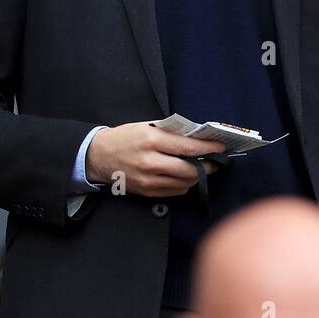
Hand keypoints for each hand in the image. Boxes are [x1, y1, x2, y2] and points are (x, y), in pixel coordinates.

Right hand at [86, 122, 225, 196]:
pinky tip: (186, 176)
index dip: (208, 148)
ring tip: (203, 168)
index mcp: (151, 139)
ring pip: (184, 182)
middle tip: (215, 161)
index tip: (220, 147)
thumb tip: (197, 136)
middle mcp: (150, 161)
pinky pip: (174, 191)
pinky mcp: (146, 191)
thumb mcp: (147, 126)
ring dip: (197, 176)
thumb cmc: (125, 138)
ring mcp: (148, 179)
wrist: (98, 156)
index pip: (187, 146)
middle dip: (208, 165)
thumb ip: (171, 132)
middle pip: (189, 169)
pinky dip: (184, 184)